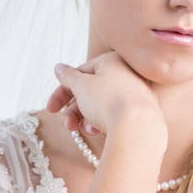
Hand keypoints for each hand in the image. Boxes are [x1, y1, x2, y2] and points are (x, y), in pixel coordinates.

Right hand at [46, 51, 165, 136]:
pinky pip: (115, 115)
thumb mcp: (82, 86)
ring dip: (87, 119)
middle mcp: (126, 74)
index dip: (63, 91)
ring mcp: (135, 94)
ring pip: (101, 105)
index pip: (80, 73)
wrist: (138, 128)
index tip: (52, 109)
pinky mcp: (140, 112)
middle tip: (68, 126)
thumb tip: (59, 68)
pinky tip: (99, 132)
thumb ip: (68, 76)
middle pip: (90, 92)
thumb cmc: (109, 101)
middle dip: (74, 111)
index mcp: (112, 60)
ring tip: (86, 130)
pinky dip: (103, 123)